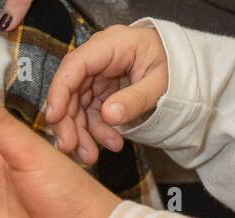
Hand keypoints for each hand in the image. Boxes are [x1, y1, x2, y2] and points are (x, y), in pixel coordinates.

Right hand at [46, 24, 168, 164]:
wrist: (182, 67)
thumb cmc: (173, 65)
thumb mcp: (160, 82)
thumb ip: (135, 99)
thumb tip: (109, 116)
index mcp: (112, 45)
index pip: (75, 65)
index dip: (60, 91)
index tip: (53, 117)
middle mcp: (98, 60)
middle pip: (70, 90)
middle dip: (68, 122)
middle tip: (70, 148)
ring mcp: (97, 77)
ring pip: (76, 107)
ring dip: (81, 133)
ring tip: (91, 156)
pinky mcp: (100, 93)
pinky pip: (89, 115)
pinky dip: (96, 133)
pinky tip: (111, 143)